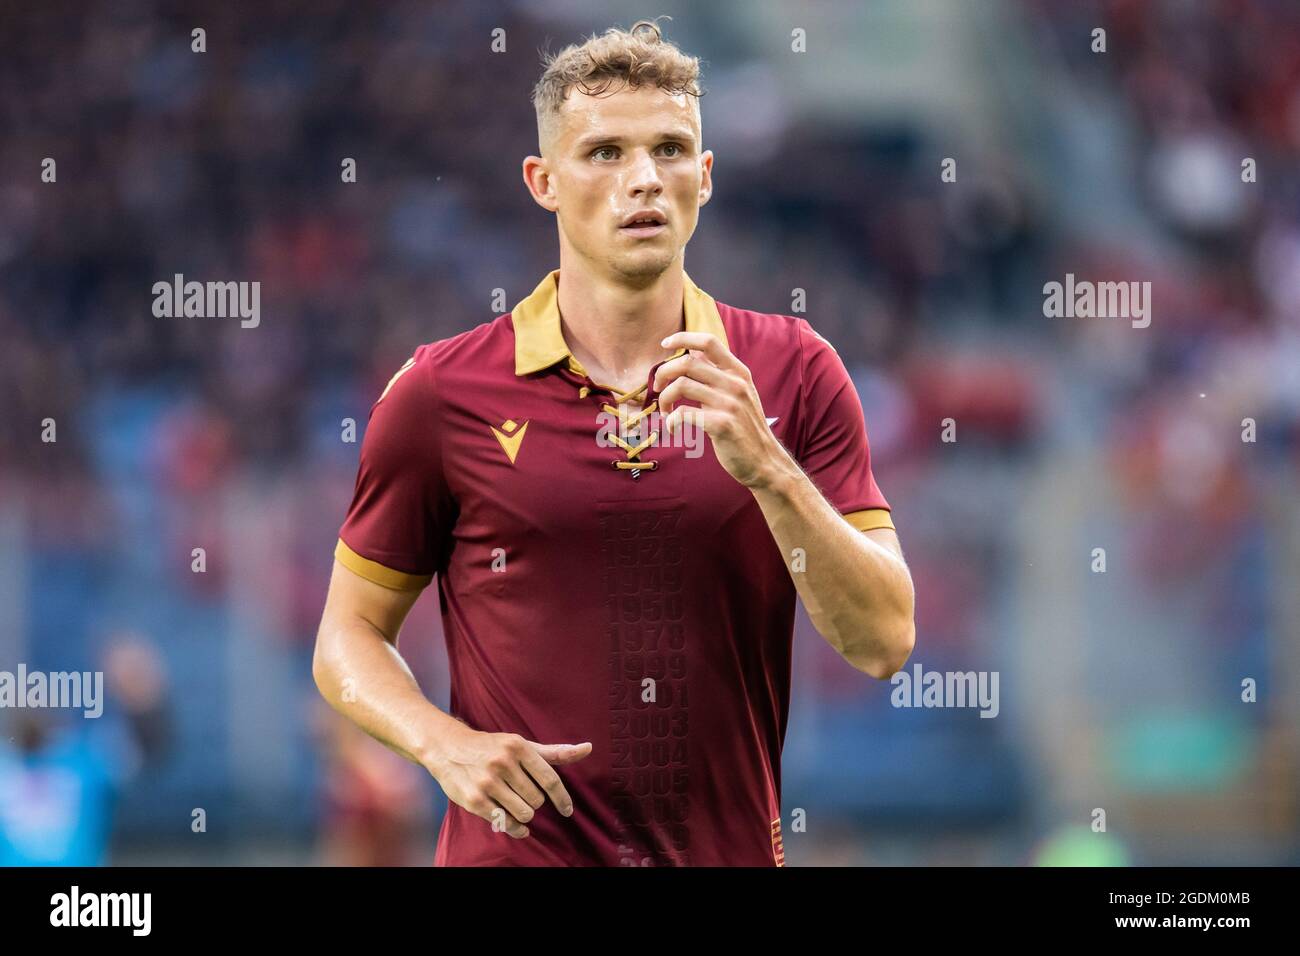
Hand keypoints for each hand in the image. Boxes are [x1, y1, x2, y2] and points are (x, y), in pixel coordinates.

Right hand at [426, 726, 591, 837]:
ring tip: (514, 804)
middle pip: (537, 800)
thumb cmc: (492, 747)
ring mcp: (487, 782)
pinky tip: (515, 824)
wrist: (448, 748)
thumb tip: (588, 748)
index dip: (562, 798)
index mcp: (518, 747)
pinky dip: (515, 828)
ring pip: (524, 813)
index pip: (550, 779)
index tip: (567, 811)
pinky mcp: (474, 800)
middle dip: (534, 801)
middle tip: (521, 793)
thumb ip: (554, 752)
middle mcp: (503, 763)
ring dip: (524, 814)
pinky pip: (505, 822)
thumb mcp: (521, 745)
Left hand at [654, 331, 794, 488]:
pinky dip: (670, 420)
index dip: (683, 338)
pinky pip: (684, 414)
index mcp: (739, 372)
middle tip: (658, 387)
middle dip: (663, 372)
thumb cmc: (744, 428)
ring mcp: (730, 403)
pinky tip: (672, 428)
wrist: (764, 461)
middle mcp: (735, 384)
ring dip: (664, 398)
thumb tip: (691, 355)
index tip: (665, 344)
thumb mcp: (738, 394)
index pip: (709, 342)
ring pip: (681, 386)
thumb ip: (718, 375)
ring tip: (664, 411)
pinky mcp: (721, 425)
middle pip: (687, 363)